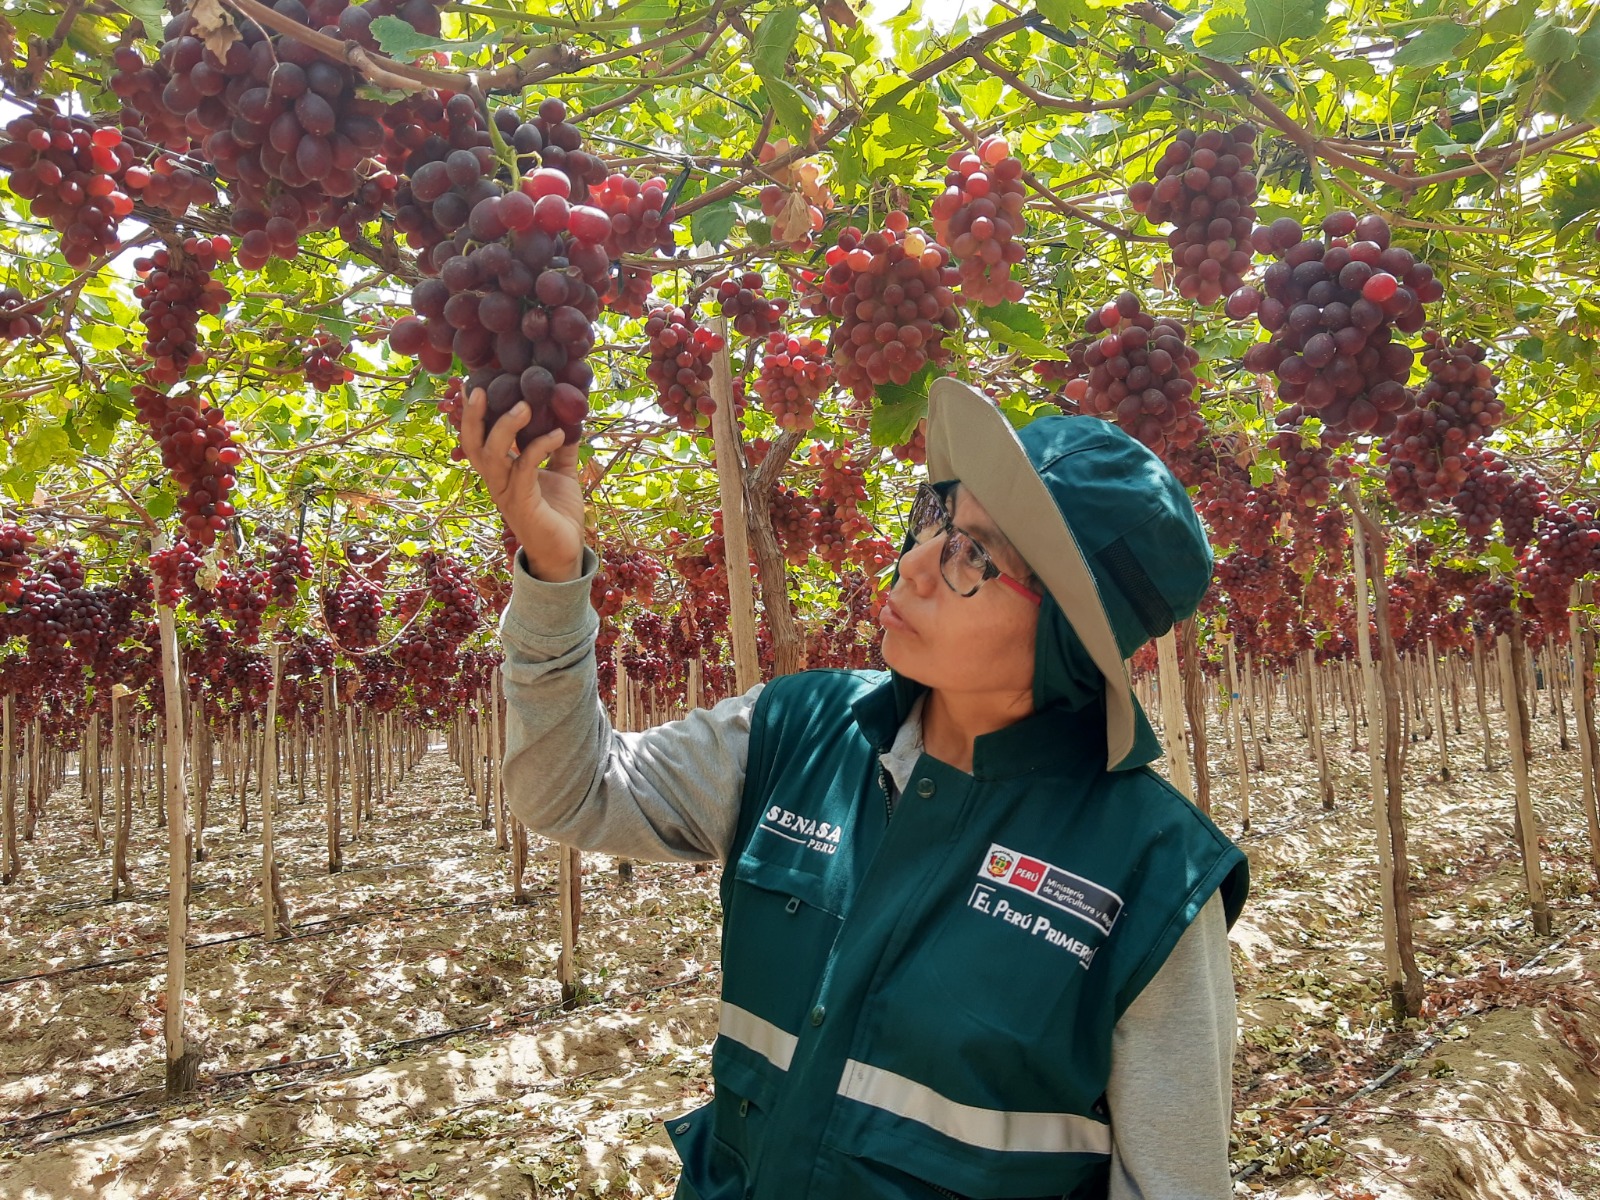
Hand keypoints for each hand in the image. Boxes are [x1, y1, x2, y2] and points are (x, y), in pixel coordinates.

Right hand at [458, 389, 585, 581]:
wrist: (565, 554)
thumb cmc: (559, 515)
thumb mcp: (561, 474)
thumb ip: (560, 448)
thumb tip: (570, 419)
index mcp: (502, 471)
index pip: (478, 437)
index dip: (471, 413)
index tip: (471, 384)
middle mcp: (497, 480)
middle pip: (472, 444)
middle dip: (472, 415)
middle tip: (479, 387)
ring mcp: (506, 493)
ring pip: (491, 455)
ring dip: (506, 427)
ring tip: (525, 405)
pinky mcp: (522, 504)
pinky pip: (525, 469)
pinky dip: (540, 448)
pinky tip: (558, 435)